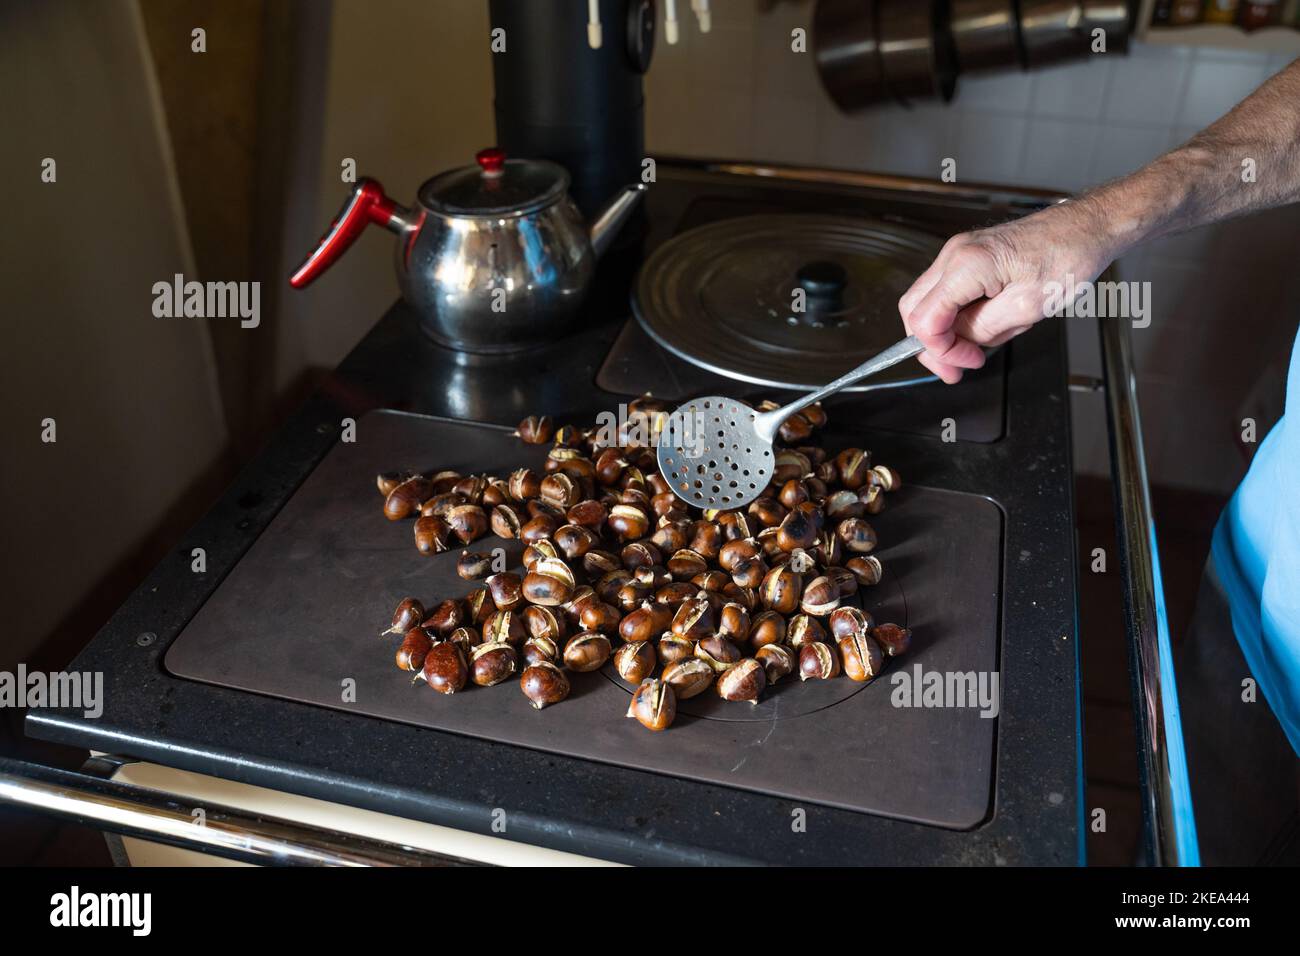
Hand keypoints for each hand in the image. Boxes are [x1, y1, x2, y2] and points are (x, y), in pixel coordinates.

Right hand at [898, 202, 1116, 382]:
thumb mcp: (1028, 307)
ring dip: (951, 330)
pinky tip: (990, 321)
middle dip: (933, 345)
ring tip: (990, 337)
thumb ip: (982, 328)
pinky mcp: (969, 256)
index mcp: (966, 265)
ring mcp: (959, 253)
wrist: (1087, 228)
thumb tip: (955, 341)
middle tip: (957, 366)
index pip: (924, 320)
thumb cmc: (1068, 257)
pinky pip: (949, 293)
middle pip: (914, 310)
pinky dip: (961, 315)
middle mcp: (955, 255)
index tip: (966, 363)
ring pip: (929, 303)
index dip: (941, 350)